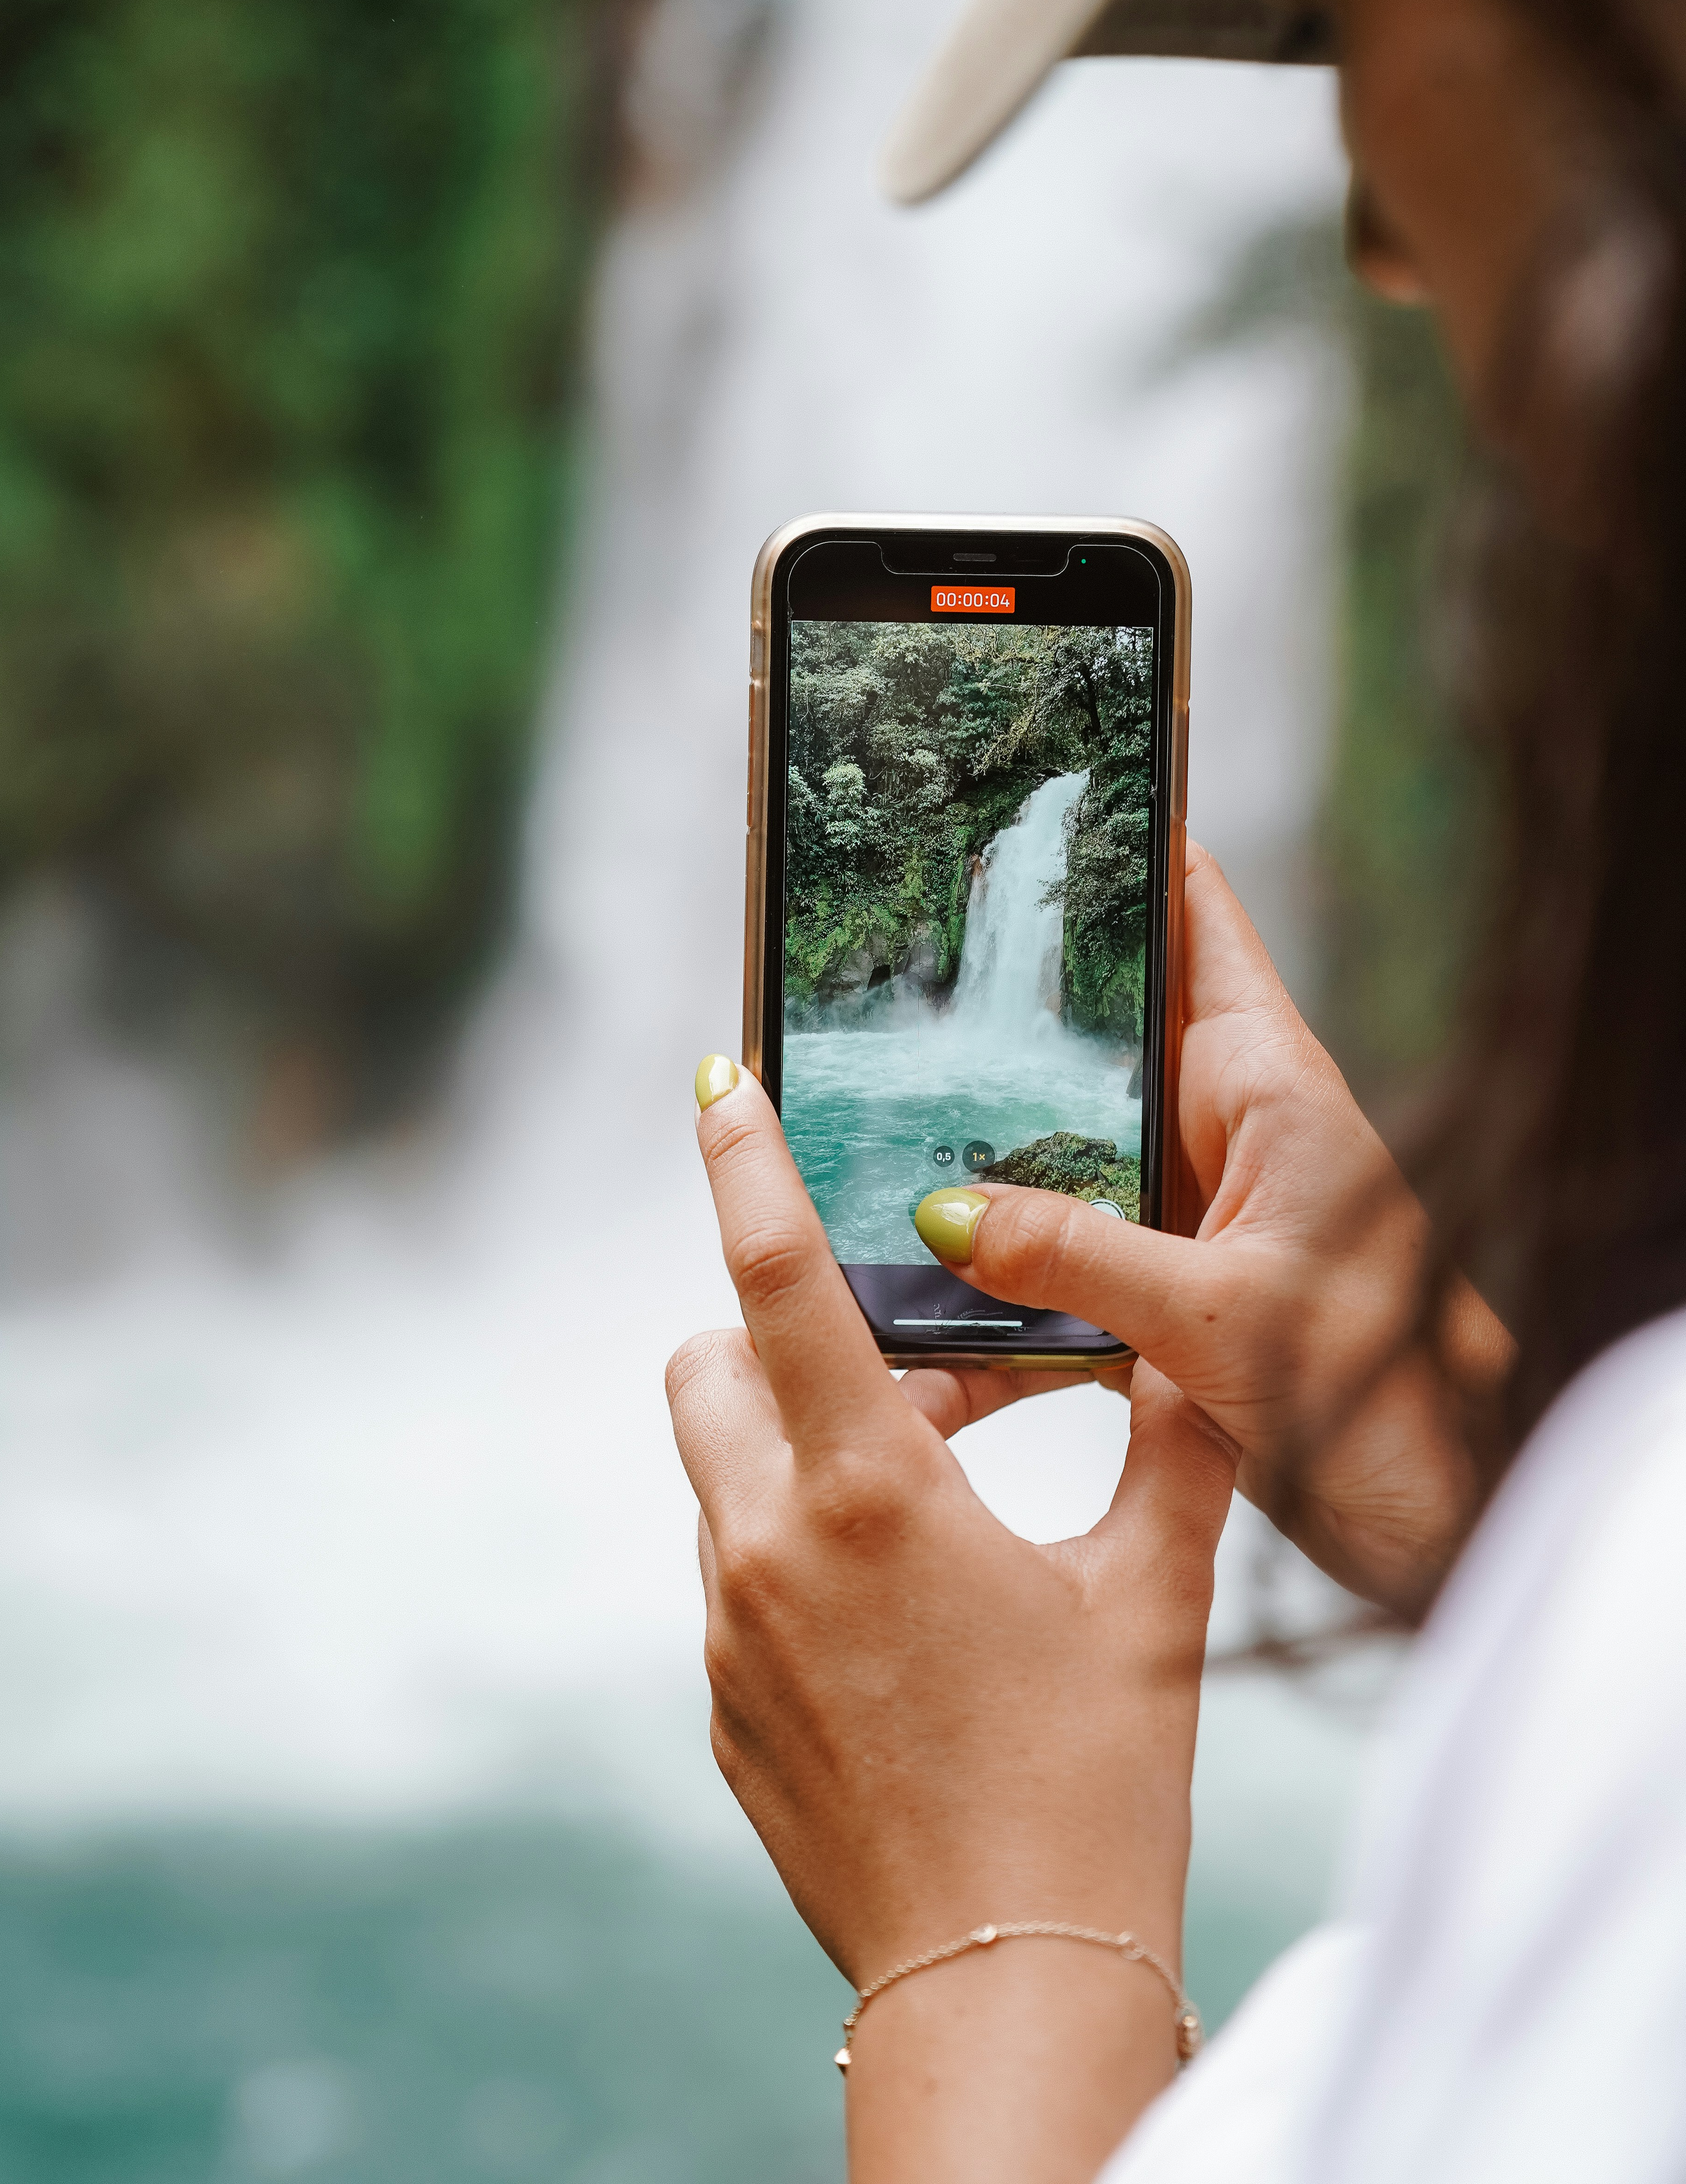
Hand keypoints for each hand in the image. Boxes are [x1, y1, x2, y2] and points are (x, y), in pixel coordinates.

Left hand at [668, 1069, 1238, 2183]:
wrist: (1008, 1984)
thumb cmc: (1093, 1784)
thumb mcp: (1150, 1596)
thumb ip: (1171, 1449)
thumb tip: (1203, 1351)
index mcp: (869, 1495)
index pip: (771, 1279)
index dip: (741, 1165)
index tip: (715, 1082)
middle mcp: (767, 1548)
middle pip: (712, 1364)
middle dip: (777, 1335)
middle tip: (913, 1380)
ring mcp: (727, 1634)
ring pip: (722, 1472)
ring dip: (797, 1451)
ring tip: (930, 1507)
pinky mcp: (723, 1707)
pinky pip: (734, 1577)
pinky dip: (797, 1550)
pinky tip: (904, 1619)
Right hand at [923, 843, 1513, 1616]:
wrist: (1440, 1523)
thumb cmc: (1389, 1399)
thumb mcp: (1221, 1316)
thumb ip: (1079, 1259)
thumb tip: (947, 1219)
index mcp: (1271, 1088)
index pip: (1196, 922)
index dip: (1130, 849)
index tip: (1042, 792)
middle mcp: (1231, 1130)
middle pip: (1102, 1031)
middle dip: (1005, 1013)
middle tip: (894, 975)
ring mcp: (1198, 1207)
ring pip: (1067, 1151)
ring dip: (986, 1169)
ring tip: (875, 1153)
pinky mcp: (1174, 1289)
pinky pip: (1067, 1262)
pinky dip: (1006, 1287)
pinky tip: (934, 1322)